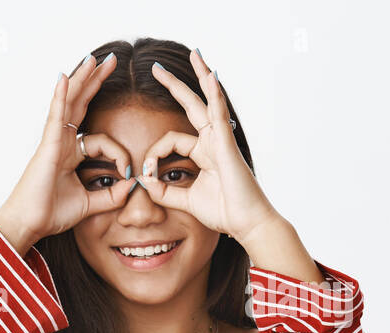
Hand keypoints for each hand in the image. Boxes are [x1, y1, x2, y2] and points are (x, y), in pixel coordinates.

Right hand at [0, 55, 138, 253]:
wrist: (28, 224)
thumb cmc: (49, 214)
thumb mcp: (89, 204)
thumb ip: (111, 196)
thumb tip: (132, 186)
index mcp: (70, 155)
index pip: (101, 140)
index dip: (119, 153)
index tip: (127, 173)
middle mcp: (61, 143)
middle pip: (80, 105)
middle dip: (95, 83)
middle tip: (109, 61)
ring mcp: (52, 141)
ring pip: (69, 103)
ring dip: (81, 79)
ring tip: (92, 59)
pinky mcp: (47, 146)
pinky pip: (55, 116)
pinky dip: (60, 96)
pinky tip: (65, 77)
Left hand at [135, 49, 278, 242]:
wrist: (246, 223)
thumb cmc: (223, 211)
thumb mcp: (185, 201)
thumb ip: (164, 191)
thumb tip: (144, 182)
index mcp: (203, 153)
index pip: (170, 141)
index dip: (152, 156)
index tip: (145, 175)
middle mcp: (212, 141)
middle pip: (192, 105)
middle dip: (174, 86)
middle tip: (158, 68)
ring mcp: (221, 139)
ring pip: (208, 100)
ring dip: (200, 76)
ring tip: (194, 53)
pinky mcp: (227, 143)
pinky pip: (219, 113)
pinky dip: (215, 94)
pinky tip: (210, 75)